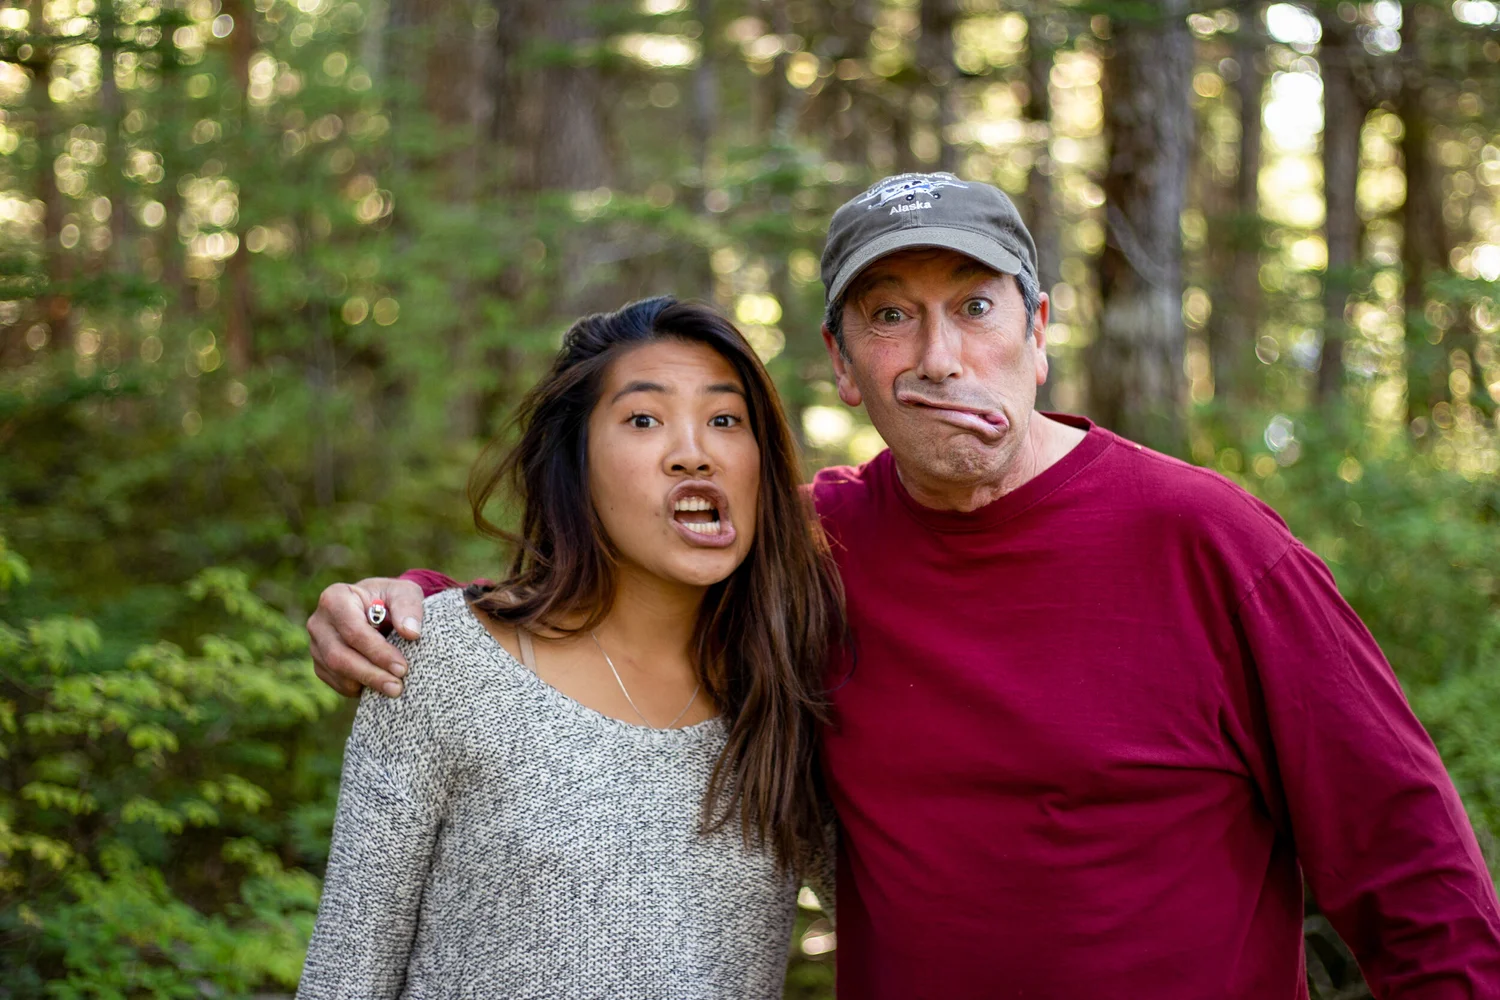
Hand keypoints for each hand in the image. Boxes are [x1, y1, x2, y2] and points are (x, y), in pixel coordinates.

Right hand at [308, 577, 424, 697]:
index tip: (402, 667)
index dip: (378, 652)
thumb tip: (411, 633)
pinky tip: (379, 687)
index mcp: (335, 598)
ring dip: (366, 683)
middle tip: (398, 686)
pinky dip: (358, 688)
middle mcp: (319, 622)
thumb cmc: (391, 598)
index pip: (354, 631)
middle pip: (339, 656)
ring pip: (336, 672)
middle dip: (371, 674)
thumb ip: (409, 608)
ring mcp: (316, 644)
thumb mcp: (405, 593)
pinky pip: (335, 682)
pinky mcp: (320, 663)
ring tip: (394, 688)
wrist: (377, 607)